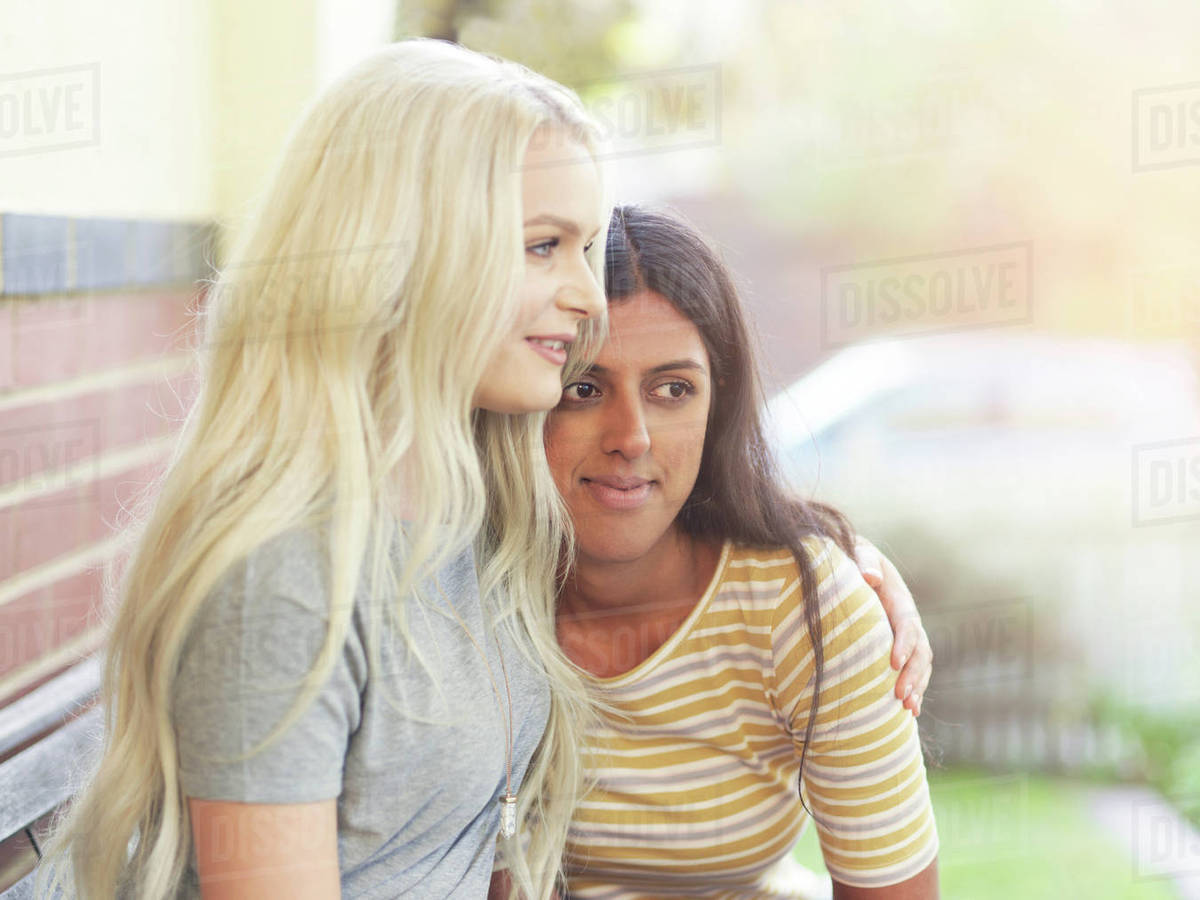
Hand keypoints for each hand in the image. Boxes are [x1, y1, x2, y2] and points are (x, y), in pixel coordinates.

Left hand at [853, 536, 931, 716]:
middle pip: (921, 651)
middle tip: (900, 695)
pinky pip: (914, 672)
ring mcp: (907, 637)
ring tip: (908, 709)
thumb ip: (865, 562)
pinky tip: (909, 713)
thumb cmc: (855, 559)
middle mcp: (908, 620)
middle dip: (913, 674)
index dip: (904, 644)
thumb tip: (868, 577)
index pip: (907, 625)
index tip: (893, 663)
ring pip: (922, 665)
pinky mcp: (901, 648)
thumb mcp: (859, 553)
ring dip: (918, 687)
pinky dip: (915, 690)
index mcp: (899, 600)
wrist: (859, 564)